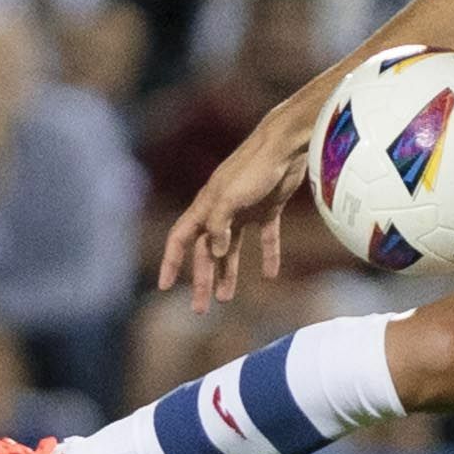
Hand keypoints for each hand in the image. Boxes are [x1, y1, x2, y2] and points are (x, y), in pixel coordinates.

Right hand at [157, 115, 309, 310]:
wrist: (288, 144)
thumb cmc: (255, 167)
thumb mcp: (229, 198)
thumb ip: (218, 225)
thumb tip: (215, 252)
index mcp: (206, 206)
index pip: (180, 239)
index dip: (171, 262)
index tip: (164, 286)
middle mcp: (221, 210)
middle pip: (205, 251)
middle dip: (201, 280)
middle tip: (201, 309)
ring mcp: (244, 209)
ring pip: (231, 249)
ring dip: (227, 273)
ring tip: (227, 298)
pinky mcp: (268, 207)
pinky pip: (265, 237)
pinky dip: (268, 255)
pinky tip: (271, 274)